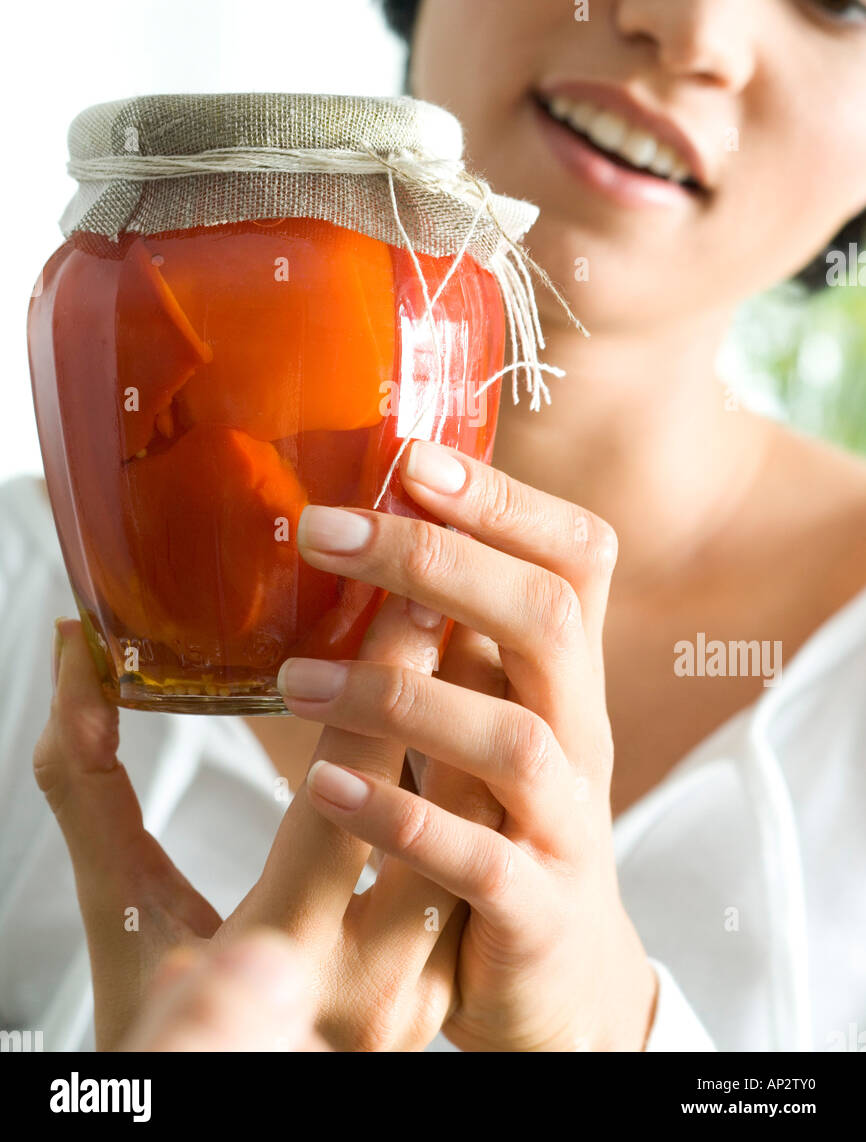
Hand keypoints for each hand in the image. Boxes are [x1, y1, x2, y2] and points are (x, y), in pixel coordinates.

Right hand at [33, 589, 481, 1051]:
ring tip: (468, 656)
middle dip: (448, 694)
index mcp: (280, 954)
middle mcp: (370, 985)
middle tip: (451, 600)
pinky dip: (472, 804)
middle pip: (443, 809)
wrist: (223, 1118)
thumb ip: (92, 794)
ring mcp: (421, 1000)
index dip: (378, 682)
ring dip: (470, 744)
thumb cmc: (158, 1053)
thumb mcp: (117, 921)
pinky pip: (476, 881)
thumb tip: (77, 665)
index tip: (404, 591)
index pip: (349, 789)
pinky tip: (459, 746)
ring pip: (478, 841)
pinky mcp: (443, 1003)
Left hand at [281, 438, 657, 1051]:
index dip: (505, 501)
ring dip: (399, 694)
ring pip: (513, 739)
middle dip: (438, 563)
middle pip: (547, 621)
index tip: (412, 458)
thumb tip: (364, 527)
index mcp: (565, 675)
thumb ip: (452, 636)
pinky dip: (401, 817)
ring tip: (292, 679)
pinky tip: (322, 786)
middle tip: (325, 534)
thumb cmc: (503, 818)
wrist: (562, 974)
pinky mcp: (536, 908)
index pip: (575, 558)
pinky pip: (480, 860)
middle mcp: (580, 733)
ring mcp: (566, 822)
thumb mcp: (491, 709)